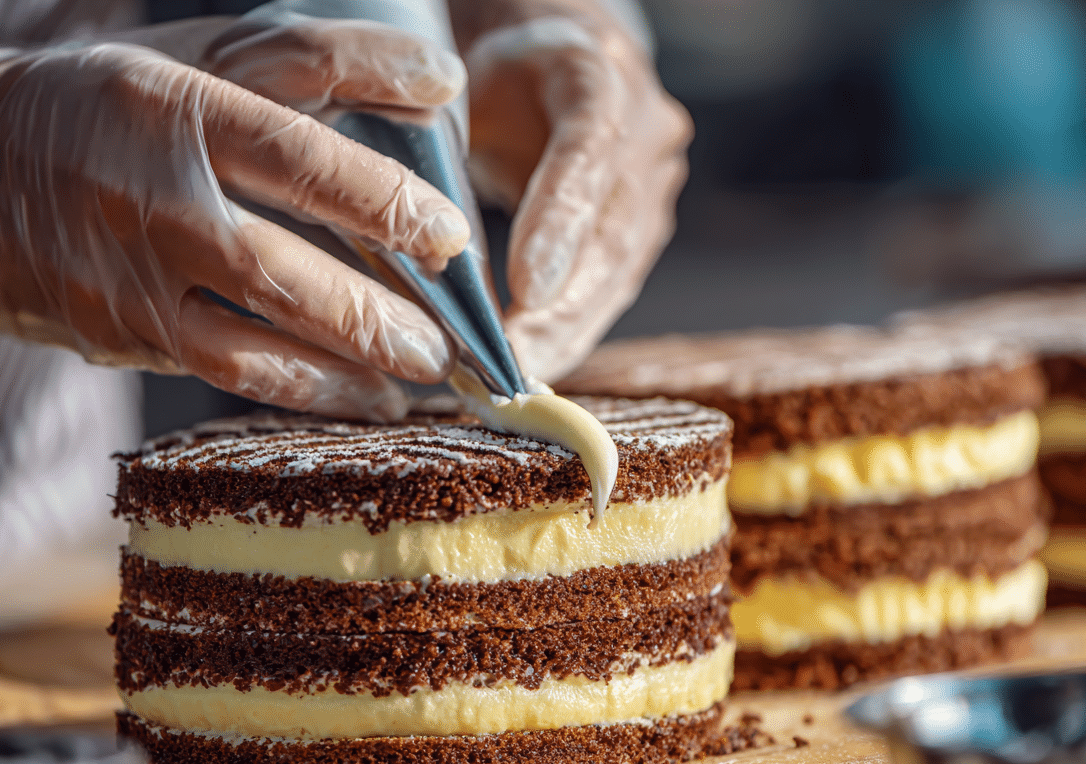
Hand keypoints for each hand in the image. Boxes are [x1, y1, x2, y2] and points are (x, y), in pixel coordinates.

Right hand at [0, 39, 468, 419]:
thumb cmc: (113, 108)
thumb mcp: (203, 58)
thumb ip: (320, 65)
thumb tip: (441, 82)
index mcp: (174, 110)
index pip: (297, 157)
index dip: (384, 201)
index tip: (451, 236)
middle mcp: (150, 202)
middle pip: (282, 272)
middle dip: (376, 317)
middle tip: (447, 343)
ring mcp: (130, 282)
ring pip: (253, 350)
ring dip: (348, 375)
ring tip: (417, 383)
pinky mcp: (122, 337)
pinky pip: (228, 376)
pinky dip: (303, 392)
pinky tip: (360, 397)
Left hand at [453, 0, 691, 381]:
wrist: (552, 61)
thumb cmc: (493, 79)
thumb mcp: (461, 93)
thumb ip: (452, 159)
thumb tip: (430, 262)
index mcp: (594, 73)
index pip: (585, 151)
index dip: (560, 224)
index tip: (528, 290)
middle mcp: (643, 129)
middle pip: (610, 232)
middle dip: (559, 310)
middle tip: (513, 364)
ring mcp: (655, 182)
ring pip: (618, 272)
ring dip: (568, 332)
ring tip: (521, 379)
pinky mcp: (648, 226)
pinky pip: (614, 287)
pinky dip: (573, 330)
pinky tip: (541, 365)